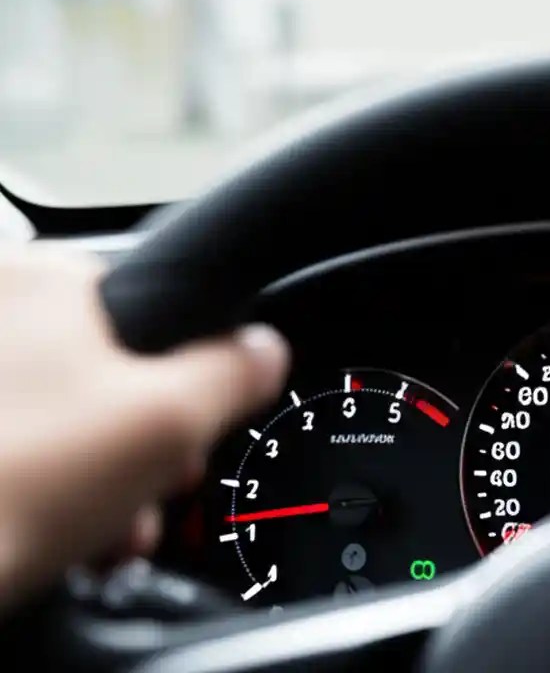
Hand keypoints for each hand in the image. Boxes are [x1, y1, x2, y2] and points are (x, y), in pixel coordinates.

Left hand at [0, 248, 288, 610]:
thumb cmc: (15, 487)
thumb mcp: (170, 422)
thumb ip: (233, 372)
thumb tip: (263, 349)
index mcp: (40, 278)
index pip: (152, 308)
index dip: (189, 380)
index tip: (187, 437)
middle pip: (105, 371)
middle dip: (139, 446)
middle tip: (143, 494)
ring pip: (59, 418)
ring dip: (97, 480)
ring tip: (98, 531)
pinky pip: (17, 446)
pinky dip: (42, 489)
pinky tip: (55, 533)